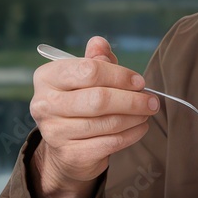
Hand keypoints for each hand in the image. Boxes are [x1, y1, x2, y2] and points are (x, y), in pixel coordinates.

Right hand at [29, 36, 159, 197]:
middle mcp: (45, 104)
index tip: (140, 82)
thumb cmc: (80, 103)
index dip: (120, 76)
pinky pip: (110, 142)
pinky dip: (132, 134)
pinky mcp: (70, 154)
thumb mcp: (85, 78)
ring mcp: (54, 131)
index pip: (89, 71)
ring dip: (135, 117)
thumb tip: (100, 43)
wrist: (66, 148)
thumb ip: (95, 60)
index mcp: (47, 77)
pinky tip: (140, 128)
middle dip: (132, 100)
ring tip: (147, 113)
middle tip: (152, 101)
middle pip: (99, 99)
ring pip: (107, 122)